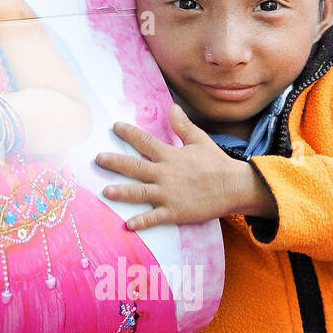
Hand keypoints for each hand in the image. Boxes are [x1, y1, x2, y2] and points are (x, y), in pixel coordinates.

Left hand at [95, 105, 275, 228]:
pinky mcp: (174, 212)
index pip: (145, 141)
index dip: (129, 133)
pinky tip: (128, 225)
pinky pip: (154, 218)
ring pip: (140, 192)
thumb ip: (183, 126)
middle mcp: (166, 174)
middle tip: (98, 159)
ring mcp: (168, 194)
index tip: (115, 127)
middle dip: (115, 162)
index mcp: (171, 155)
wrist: (234, 187)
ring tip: (106, 191)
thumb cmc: (217, 164)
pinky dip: (141, 222)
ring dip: (122, 192)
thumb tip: (172, 107)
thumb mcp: (200, 141)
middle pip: (135, 166)